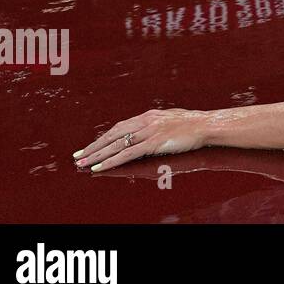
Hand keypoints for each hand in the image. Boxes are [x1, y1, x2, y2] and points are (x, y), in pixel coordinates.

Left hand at [74, 109, 209, 171]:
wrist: (206, 125)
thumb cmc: (192, 124)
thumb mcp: (170, 120)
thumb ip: (156, 125)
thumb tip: (147, 131)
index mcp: (148, 116)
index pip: (119, 128)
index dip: (103, 137)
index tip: (90, 146)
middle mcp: (145, 122)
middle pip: (112, 135)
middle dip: (93, 146)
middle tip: (77, 156)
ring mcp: (148, 132)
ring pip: (116, 145)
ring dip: (97, 155)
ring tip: (82, 163)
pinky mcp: (153, 143)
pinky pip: (127, 154)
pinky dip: (111, 161)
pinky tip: (100, 166)